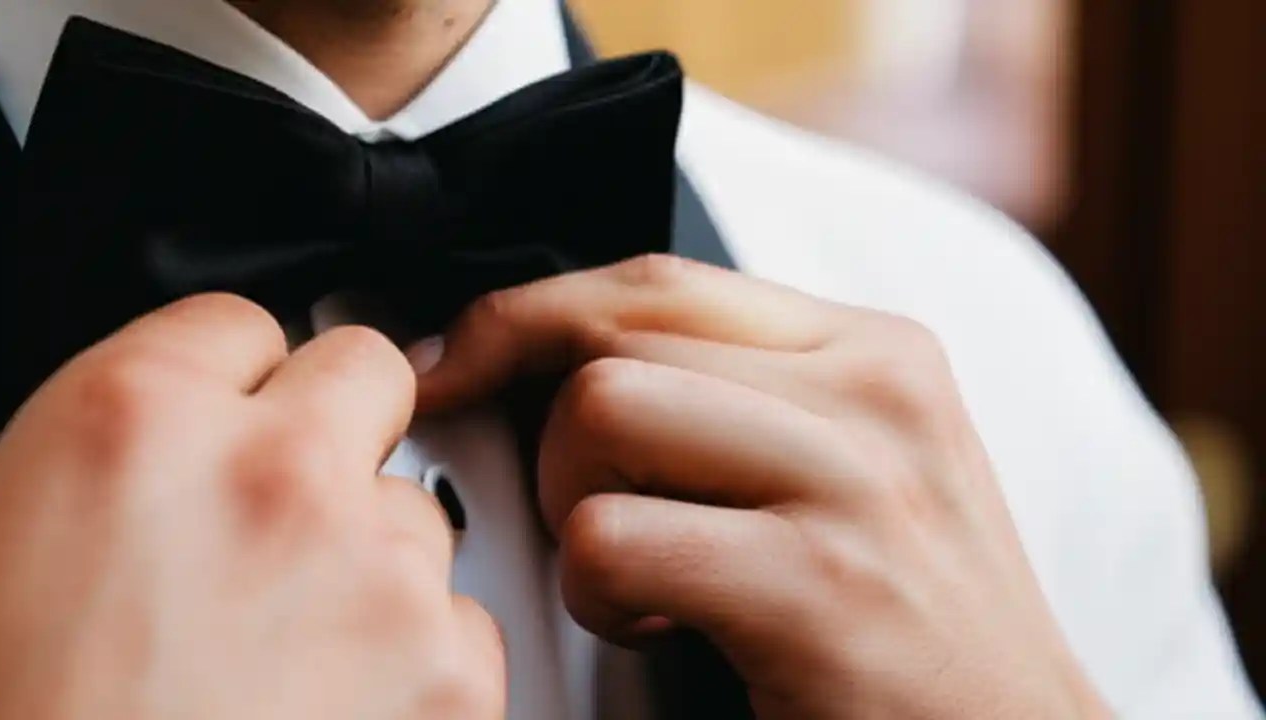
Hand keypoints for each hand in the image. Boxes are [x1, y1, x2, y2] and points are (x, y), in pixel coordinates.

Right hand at [0, 295, 503, 719]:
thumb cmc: (19, 718)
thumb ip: (105, 463)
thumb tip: (167, 433)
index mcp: (130, 423)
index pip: (237, 321)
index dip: (233, 376)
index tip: (234, 416)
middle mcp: (270, 472)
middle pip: (365, 371)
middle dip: (334, 426)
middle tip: (288, 509)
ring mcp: (374, 569)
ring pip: (416, 506)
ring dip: (371, 558)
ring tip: (287, 652)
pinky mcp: (449, 668)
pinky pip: (458, 614)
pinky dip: (416, 652)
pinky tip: (335, 708)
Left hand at [413, 256, 1109, 719]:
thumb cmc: (915, 619)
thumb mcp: (854, 469)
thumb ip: (741, 398)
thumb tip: (569, 359)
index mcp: (877, 351)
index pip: (658, 281)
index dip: (530, 314)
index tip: (459, 359)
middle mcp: (875, 393)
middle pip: (613, 335)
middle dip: (551, 433)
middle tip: (583, 512)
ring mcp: (854, 483)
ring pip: (599, 412)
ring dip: (575, 509)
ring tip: (641, 574)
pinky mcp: (820, 587)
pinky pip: (611, 539)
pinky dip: (599, 595)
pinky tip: (664, 625)